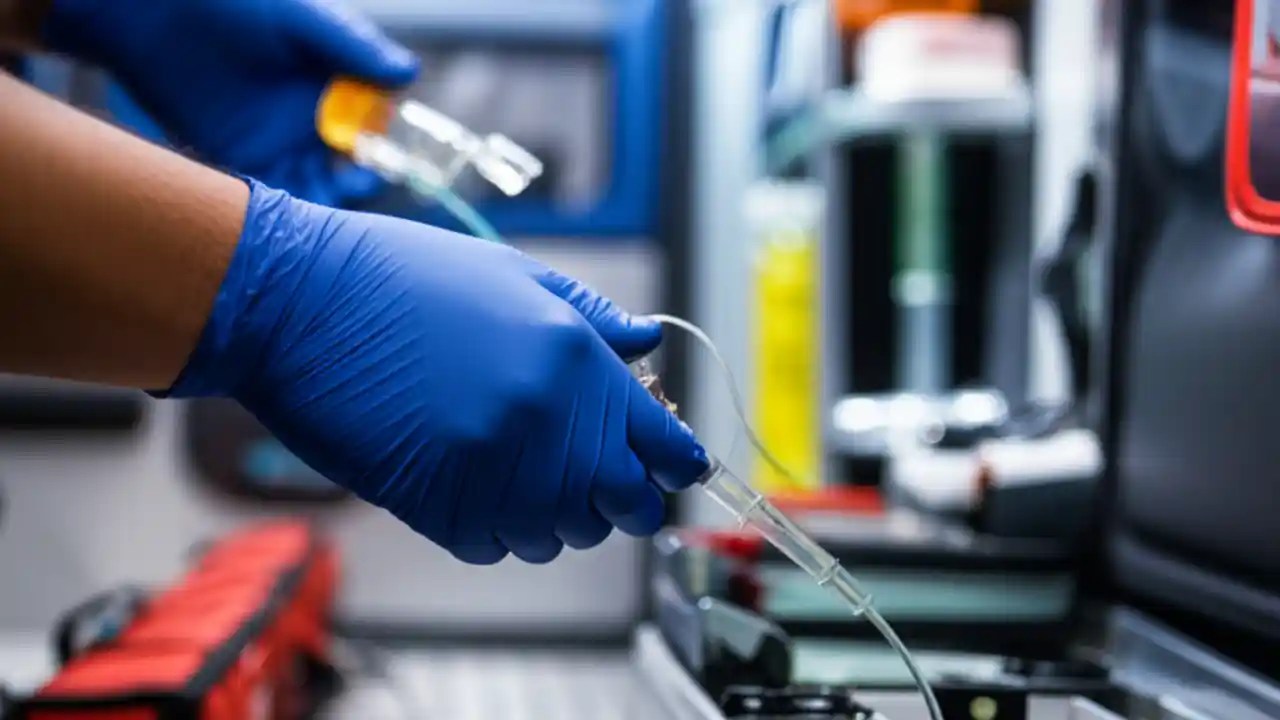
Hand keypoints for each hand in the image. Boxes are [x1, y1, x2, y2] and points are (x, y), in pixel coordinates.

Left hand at [42, 0, 418, 206]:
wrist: (155, 12)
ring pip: (314, 192)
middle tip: (357, 181)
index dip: (385, 147)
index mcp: (333, 90)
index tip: (383, 153)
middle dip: (359, 184)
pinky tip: (288, 208)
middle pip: (348, 171)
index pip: (374, 130)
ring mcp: (274, 146)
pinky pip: (271, 199)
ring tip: (323, 201)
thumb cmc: (235, 5)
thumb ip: (353, 47)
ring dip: (326, 206)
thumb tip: (408, 73)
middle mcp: (308, 124)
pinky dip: (285, 212)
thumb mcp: (303, 21)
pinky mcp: (237, 162)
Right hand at [167, 181, 709, 563]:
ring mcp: (493, 474)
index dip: (674, 463)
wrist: (299, 303)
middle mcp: (547, 426)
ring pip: (563, 535)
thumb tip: (648, 343)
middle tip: (598, 474)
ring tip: (525, 469)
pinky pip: (499, 547)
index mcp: (575, 361)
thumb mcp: (515, 276)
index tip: (670, 466)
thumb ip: (592, 321)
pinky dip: (499, 527)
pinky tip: (477, 482)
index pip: (664, 448)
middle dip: (622, 496)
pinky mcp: (437, 510)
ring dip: (558, 513)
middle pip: (625, 505)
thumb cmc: (404, 277)